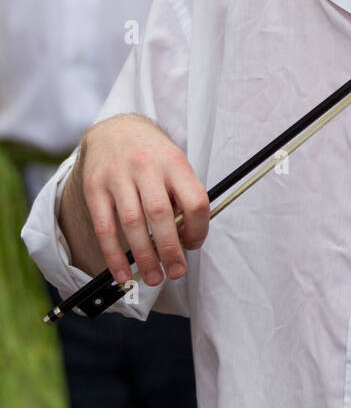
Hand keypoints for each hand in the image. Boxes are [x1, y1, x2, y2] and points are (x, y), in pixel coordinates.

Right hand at [71, 114, 209, 287]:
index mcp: (174, 162)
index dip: (198, 229)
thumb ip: (182, 196)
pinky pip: (104, 227)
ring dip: (144, 256)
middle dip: (170, 249)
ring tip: (154, 277)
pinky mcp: (94, 188)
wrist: (115, 129)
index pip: (195, 200)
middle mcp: (146, 167)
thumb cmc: (152, 155)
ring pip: (132, 223)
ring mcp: (117, 176)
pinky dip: (113, 255)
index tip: (193, 244)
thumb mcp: (174, 164)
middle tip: (176, 271)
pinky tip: (122, 272)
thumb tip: (186, 239)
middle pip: (161, 214)